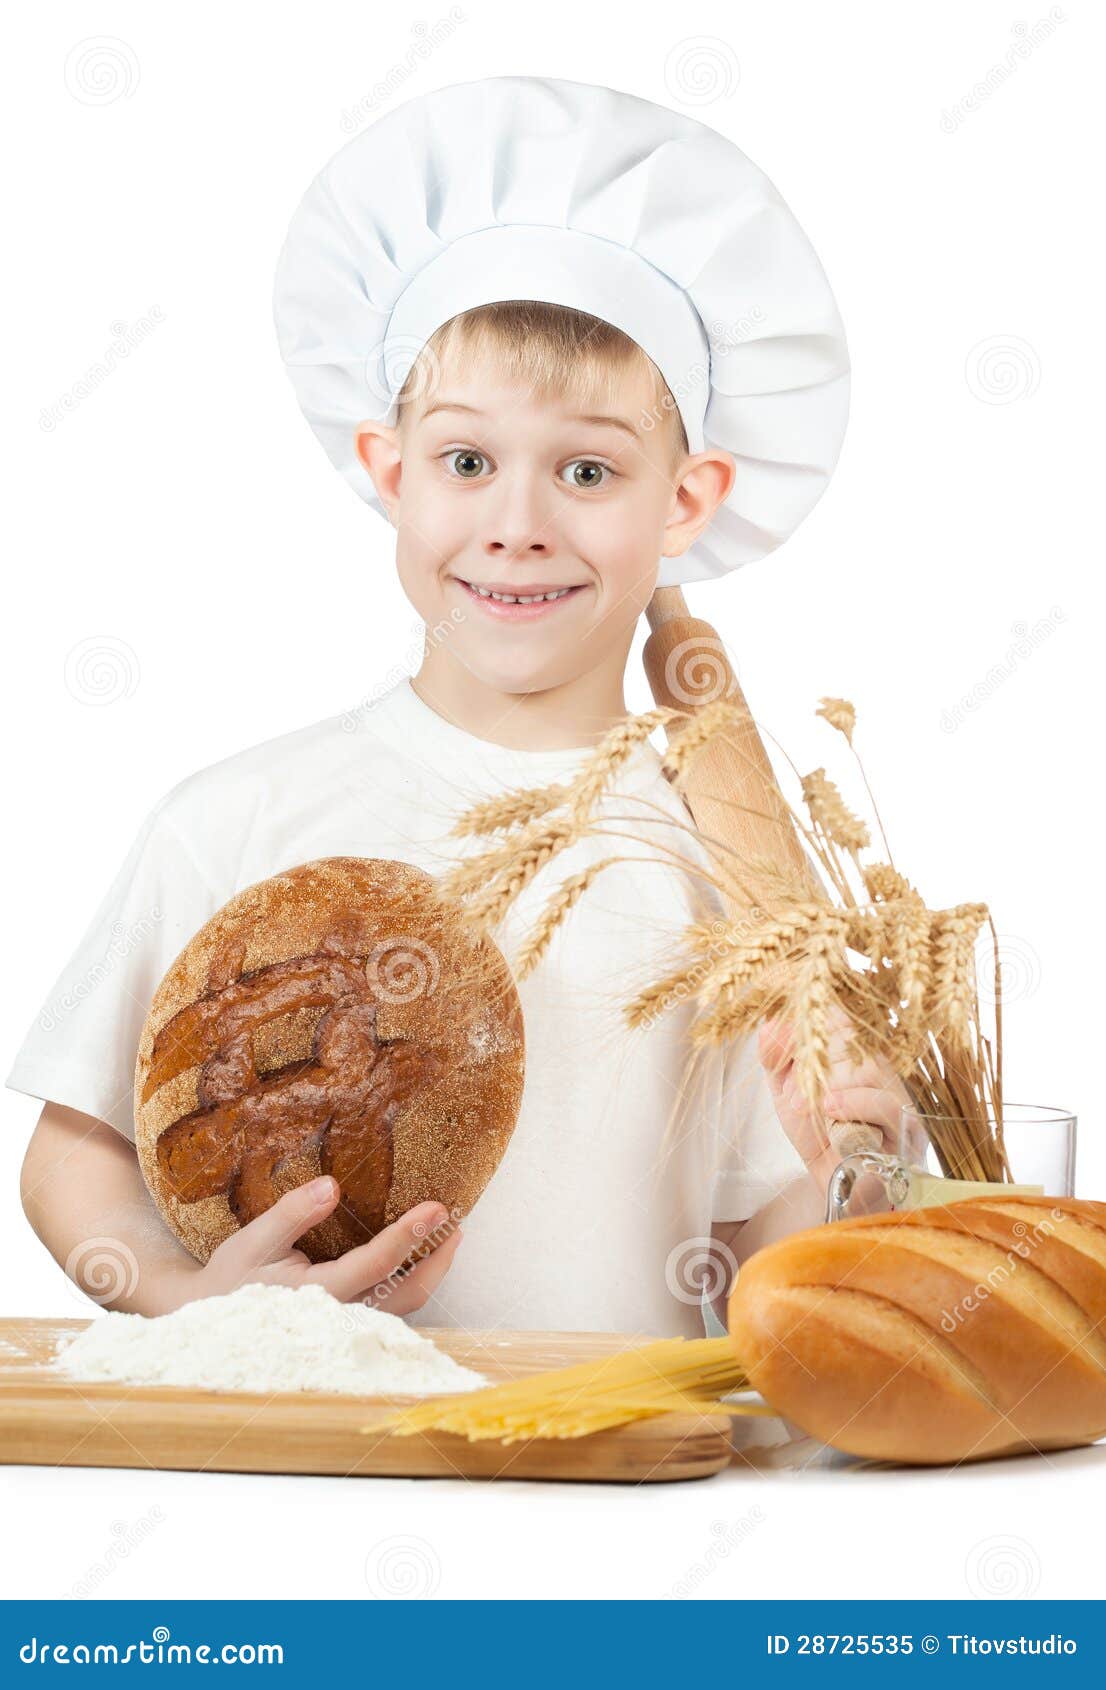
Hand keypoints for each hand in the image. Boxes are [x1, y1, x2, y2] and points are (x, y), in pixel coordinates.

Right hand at [159, 1177, 462, 1317]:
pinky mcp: (348, 1326)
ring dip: (431, 1272)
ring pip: (404, 1306)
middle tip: (456, 1223)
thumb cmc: (231, 1277)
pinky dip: (413, 1282)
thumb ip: (292, 1213)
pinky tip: (420, 1257)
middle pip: (406, 1293)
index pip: (375, 1264)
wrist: (213, 1322)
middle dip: (438, 1259)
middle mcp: (339, 1316)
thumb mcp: (253, 1240)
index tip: (437, 1209)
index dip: (409, 1235)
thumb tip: (333, 1185)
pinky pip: (392, 1308)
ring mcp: (346, 1326)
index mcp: (315, 1295)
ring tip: (449, 1237)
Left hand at [758, 1008, 909, 1198]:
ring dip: (831, 1085)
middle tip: (794, 1093)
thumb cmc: (818, 1137)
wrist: (837, 1189)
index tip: (789, 1039)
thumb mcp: (787, 1093)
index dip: (813, 1019)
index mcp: (856, 1054)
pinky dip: (853, 1104)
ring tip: (810, 1107)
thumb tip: (768, 1022)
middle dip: (816, 1059)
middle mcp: (882, 1070)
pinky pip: (886, 1105)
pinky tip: (831, 1111)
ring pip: (870, 1068)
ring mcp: (899, 1097)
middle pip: (855, 1038)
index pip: (842, 1016)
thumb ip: (776, 1058)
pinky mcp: (909, 1130)